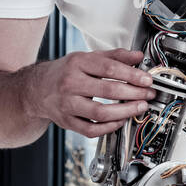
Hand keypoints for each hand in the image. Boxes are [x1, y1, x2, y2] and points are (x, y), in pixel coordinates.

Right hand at [26, 48, 156, 137]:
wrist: (37, 88)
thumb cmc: (66, 72)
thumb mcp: (88, 57)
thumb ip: (115, 56)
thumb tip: (137, 56)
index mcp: (77, 64)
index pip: (109, 69)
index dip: (132, 75)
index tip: (147, 80)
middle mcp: (70, 84)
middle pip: (108, 91)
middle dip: (134, 94)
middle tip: (148, 94)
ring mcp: (67, 104)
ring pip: (100, 113)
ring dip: (125, 112)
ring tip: (139, 107)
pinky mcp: (66, 122)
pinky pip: (91, 130)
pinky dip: (109, 128)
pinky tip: (121, 121)